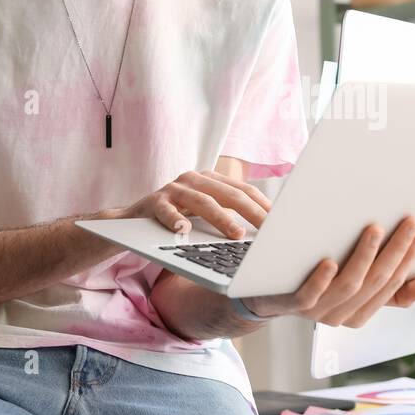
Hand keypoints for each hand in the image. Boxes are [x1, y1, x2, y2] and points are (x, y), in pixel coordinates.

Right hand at [121, 169, 270, 239]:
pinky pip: (166, 211)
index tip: (281, 222)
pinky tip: (183, 231)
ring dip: (221, 218)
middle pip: (229, 194)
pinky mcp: (153, 202)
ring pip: (202, 201)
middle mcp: (194, 180)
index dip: (263, 205)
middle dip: (252, 212)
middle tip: (268, 230)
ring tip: (236, 234)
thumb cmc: (177, 220)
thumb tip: (262, 234)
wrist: (132, 221)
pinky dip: (175, 220)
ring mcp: (173, 189)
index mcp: (210, 180)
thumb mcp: (204, 214)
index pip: (243, 191)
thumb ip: (227, 217)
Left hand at [242, 216, 414, 326]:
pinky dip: (321, 280)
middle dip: (396, 251)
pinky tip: (329, 261)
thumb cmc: (315, 279)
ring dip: (364, 257)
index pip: (393, 283)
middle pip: (375, 281)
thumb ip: (386, 288)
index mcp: (361, 312)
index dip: (409, 258)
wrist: (264, 294)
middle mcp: (341, 315)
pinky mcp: (291, 304)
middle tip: (409, 222)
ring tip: (375, 229)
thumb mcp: (353, 284)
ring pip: (348, 286)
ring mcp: (317, 311)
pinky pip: (309, 296)